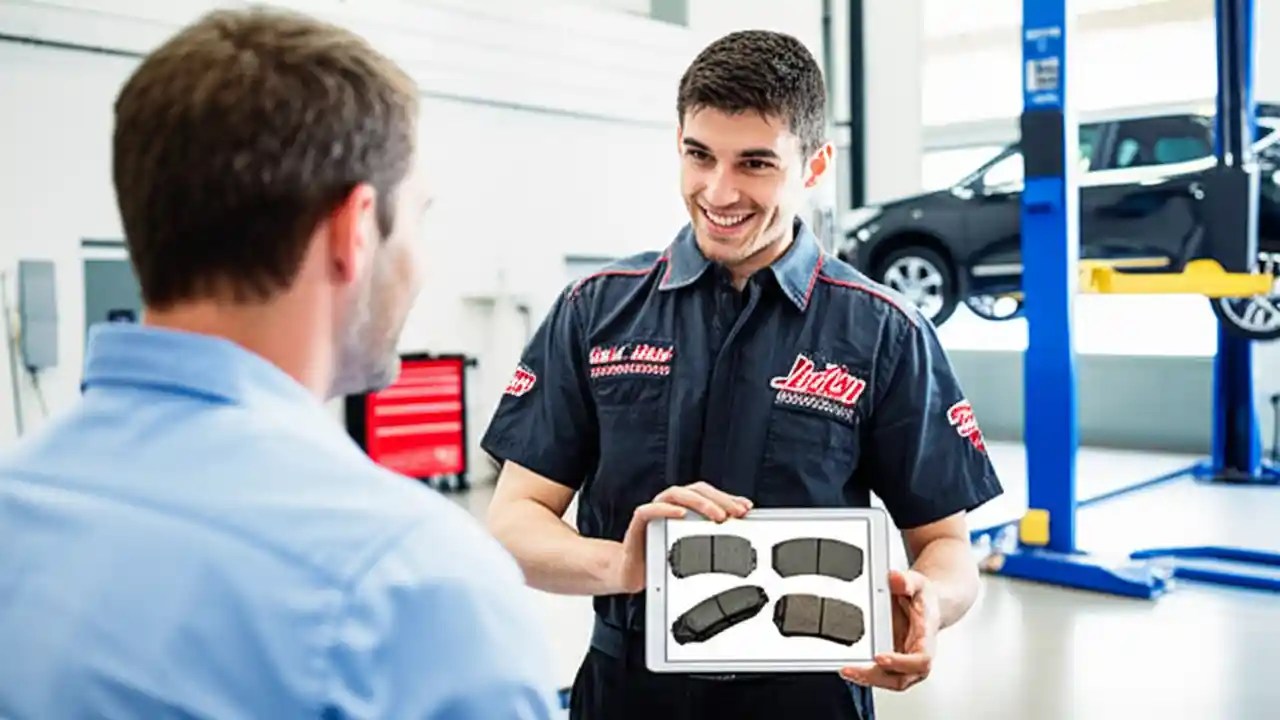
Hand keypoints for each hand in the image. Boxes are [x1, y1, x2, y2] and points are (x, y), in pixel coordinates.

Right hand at [612, 482, 752, 593]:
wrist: (632, 573)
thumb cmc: (661, 558)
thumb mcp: (690, 548)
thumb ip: (708, 537)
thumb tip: (737, 533)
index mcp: (683, 507)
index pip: (708, 494)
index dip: (727, 497)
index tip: (746, 508)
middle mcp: (669, 505)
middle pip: (695, 490)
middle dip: (719, 499)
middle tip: (736, 513)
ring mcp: (654, 511)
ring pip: (676, 494)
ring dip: (699, 502)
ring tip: (717, 515)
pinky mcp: (639, 523)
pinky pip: (649, 510)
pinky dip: (666, 509)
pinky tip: (681, 514)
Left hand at [839, 569, 939, 690]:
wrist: (928, 605)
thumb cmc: (924, 598)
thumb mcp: (918, 582)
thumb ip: (907, 581)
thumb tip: (895, 578)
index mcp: (926, 638)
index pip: (920, 660)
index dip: (901, 663)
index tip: (880, 657)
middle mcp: (917, 655)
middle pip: (901, 678)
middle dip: (876, 677)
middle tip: (852, 669)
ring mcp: (905, 662)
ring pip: (890, 681)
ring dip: (868, 680)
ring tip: (847, 671)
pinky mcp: (894, 663)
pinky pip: (882, 676)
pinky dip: (866, 676)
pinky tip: (850, 670)